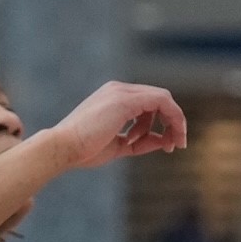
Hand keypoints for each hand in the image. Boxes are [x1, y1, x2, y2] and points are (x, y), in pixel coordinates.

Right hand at [51, 82, 186, 171]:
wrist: (62, 148)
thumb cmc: (84, 150)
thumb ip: (141, 141)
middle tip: (178, 144)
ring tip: (170, 145)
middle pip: (158, 100)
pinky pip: (161, 101)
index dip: (162, 123)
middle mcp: (118, 91)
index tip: (169, 144)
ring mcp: (121, 93)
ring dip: (173, 124)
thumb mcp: (120, 146)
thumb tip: (164, 141)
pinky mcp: (125, 100)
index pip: (148, 104)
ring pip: (162, 99)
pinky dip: (171, 118)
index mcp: (113, 99)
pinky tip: (168, 139)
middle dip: (172, 122)